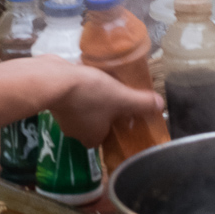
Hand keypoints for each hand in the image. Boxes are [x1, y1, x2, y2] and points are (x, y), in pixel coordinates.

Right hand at [33, 56, 163, 147]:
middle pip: (95, 122)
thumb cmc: (90, 95)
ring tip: (102, 80)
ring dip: (91, 97)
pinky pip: (72, 97)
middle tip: (115, 93)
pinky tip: (85, 75)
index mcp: (92, 138)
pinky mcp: (54, 100)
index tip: (122, 109)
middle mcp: (76, 132)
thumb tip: (160, 106)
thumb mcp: (121, 97)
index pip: (108, 136)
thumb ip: (141, 103)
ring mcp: (62, 117)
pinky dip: (78, 88)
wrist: (53, 81)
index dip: (116, 124)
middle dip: (104, 109)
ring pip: (83, 109)